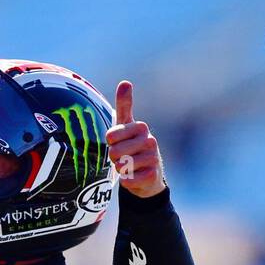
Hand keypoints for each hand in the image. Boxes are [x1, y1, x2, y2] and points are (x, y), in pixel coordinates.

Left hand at [106, 80, 165, 197]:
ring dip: (121, 170)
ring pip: (121, 166)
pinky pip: (128, 180)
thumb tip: (125, 82)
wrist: (148, 177)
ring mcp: (153, 158)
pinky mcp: (153, 176)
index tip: (120, 144)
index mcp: (141, 127)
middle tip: (125, 158)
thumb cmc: (132, 148)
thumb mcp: (127, 126)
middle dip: (115, 158)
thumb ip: (124, 105)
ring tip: (130, 167)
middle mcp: (150, 141)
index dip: (111, 144)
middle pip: (114, 152)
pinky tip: (134, 178)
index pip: (110, 136)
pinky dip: (127, 182)